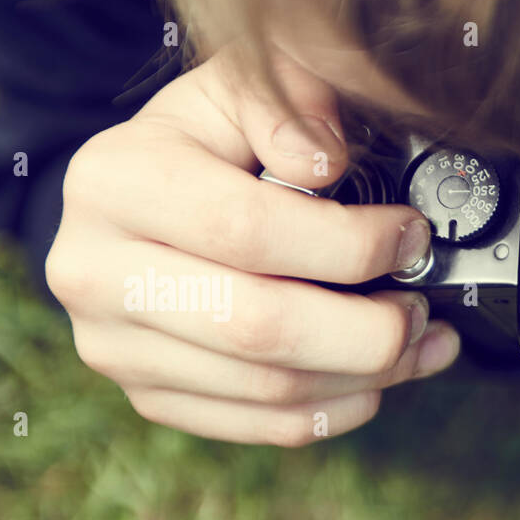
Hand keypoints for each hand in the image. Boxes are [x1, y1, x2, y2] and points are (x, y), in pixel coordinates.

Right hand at [45, 47, 458, 445]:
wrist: (131, 203)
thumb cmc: (201, 145)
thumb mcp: (239, 92)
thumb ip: (288, 107)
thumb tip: (325, 162)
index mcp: (117, 183)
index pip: (246, 231)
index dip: (347, 244)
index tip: (409, 237)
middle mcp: (98, 274)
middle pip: (259, 329)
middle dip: (368, 328)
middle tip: (420, 307)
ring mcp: (119, 349)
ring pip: (271, 389)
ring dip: (370, 374)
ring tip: (421, 342)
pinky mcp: (153, 398)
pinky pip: (263, 427)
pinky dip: (339, 410)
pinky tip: (379, 379)